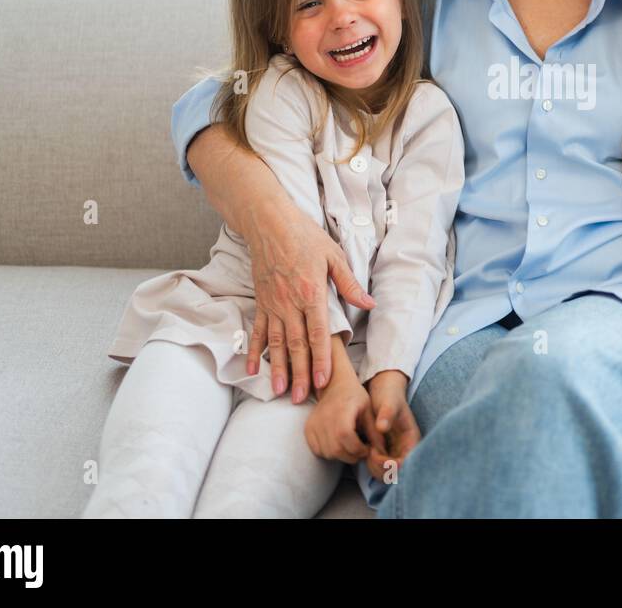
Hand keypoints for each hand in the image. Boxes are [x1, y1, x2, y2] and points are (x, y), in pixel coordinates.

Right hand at [245, 202, 374, 403]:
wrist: (270, 223)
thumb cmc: (305, 237)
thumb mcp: (334, 256)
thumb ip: (349, 284)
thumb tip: (369, 304)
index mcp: (311, 293)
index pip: (317, 333)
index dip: (320, 358)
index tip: (322, 380)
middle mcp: (290, 303)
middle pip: (296, 344)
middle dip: (300, 373)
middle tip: (301, 398)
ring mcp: (273, 304)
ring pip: (275, 343)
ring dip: (278, 368)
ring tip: (280, 391)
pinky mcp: (261, 302)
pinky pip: (257, 331)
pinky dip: (253, 351)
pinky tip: (252, 370)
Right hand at [304, 371, 370, 463]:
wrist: (335, 385)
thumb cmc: (355, 397)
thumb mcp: (369, 410)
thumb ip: (374, 431)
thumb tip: (382, 452)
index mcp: (341, 410)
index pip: (346, 436)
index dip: (358, 448)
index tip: (366, 448)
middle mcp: (324, 417)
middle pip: (336, 449)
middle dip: (352, 455)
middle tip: (360, 450)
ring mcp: (313, 424)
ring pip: (327, 453)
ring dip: (341, 455)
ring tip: (351, 446)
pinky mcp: (308, 429)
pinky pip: (318, 450)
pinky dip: (329, 453)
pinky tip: (339, 444)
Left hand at [363, 371, 420, 483]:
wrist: (383, 391)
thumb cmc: (389, 396)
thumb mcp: (389, 402)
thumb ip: (387, 414)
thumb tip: (381, 427)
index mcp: (412, 440)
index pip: (407, 463)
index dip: (391, 464)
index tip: (375, 453)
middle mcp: (405, 450)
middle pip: (396, 473)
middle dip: (381, 468)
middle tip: (368, 453)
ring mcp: (395, 452)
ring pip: (386, 473)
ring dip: (374, 468)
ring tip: (366, 450)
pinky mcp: (385, 452)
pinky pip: (378, 467)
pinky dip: (370, 463)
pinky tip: (364, 449)